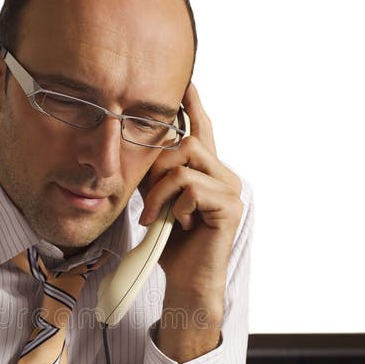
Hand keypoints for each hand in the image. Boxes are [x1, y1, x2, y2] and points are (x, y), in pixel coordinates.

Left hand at [139, 83, 243, 361]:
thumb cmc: (172, 246)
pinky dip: (173, 205)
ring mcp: (229, 189)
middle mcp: (223, 175)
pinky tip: (176, 224)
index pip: (201, 129)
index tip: (184, 81)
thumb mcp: (156, 202)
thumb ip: (153, 176)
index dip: (193, 104)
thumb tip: (134, 148)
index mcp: (206, 172)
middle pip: (185, 142)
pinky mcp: (228, 206)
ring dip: (160, 190)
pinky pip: (190, 186)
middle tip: (147, 202)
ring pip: (184, 162)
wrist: (186, 282)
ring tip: (154, 216)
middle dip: (156, 167)